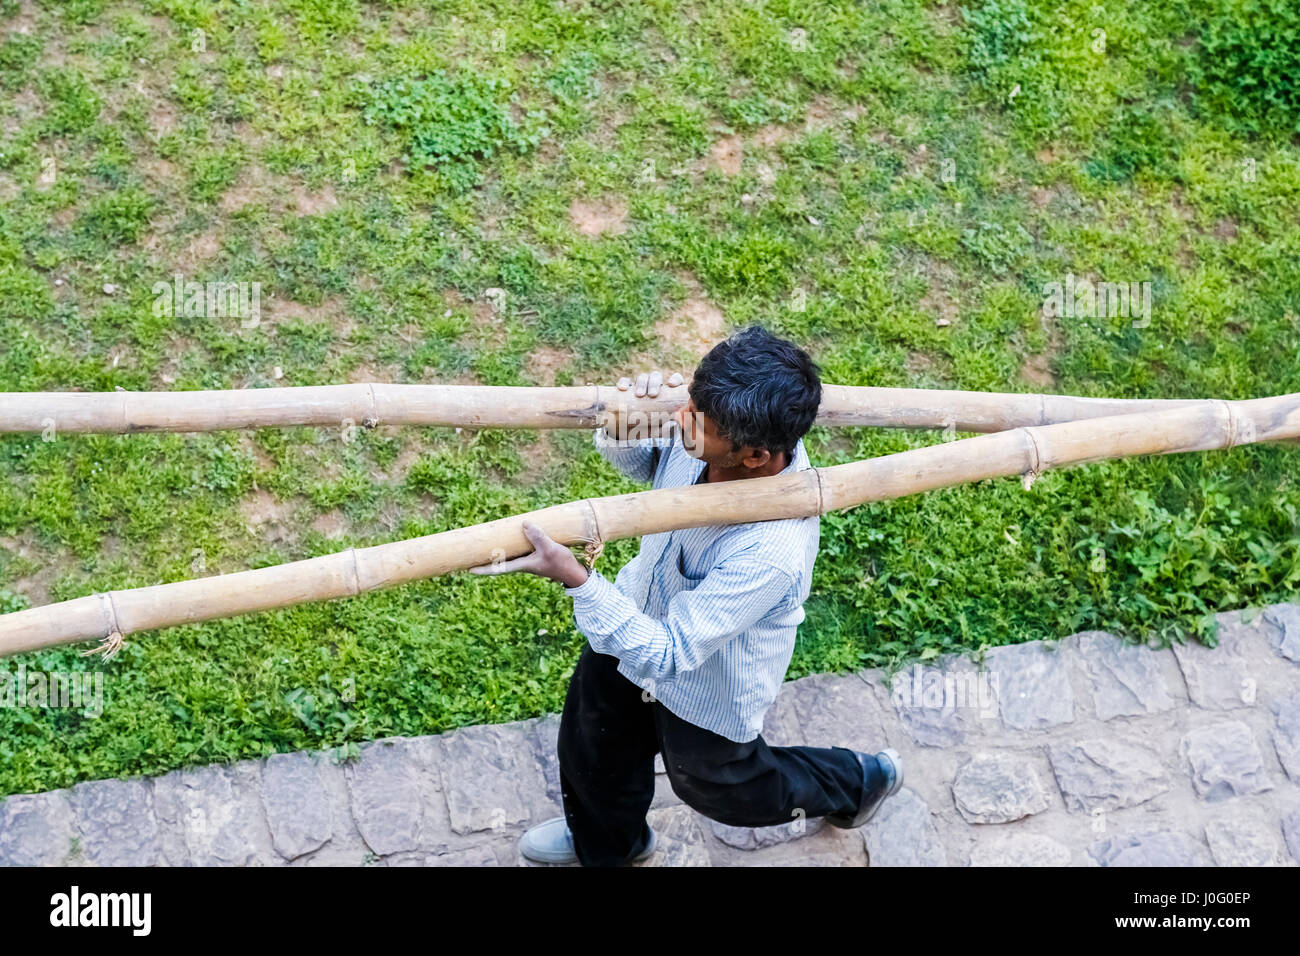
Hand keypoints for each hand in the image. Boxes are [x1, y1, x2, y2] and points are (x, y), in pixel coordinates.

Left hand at [468, 520, 589, 588]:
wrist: (575, 574)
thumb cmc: (561, 564)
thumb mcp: (549, 549)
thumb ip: (537, 537)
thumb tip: (524, 524)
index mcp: (522, 565)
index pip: (497, 568)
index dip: (482, 569)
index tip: (468, 570)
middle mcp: (523, 564)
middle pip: (500, 562)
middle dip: (487, 558)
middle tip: (472, 555)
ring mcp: (530, 561)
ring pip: (510, 555)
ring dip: (500, 550)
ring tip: (489, 543)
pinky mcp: (537, 556)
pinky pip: (520, 550)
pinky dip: (514, 544)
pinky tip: (515, 536)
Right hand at [609, 370, 685, 439]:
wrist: (625, 431)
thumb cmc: (646, 428)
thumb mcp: (656, 431)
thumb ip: (665, 430)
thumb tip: (672, 424)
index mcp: (665, 394)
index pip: (674, 380)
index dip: (675, 379)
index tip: (671, 384)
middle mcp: (652, 387)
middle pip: (656, 376)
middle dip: (654, 383)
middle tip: (652, 394)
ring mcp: (638, 386)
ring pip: (642, 377)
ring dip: (641, 383)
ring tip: (639, 395)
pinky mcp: (626, 388)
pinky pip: (625, 380)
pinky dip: (624, 382)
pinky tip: (623, 388)